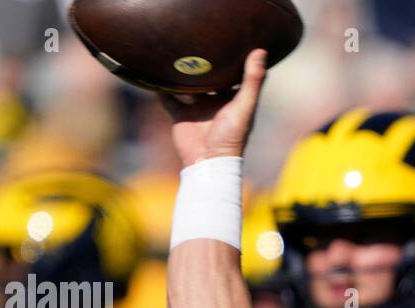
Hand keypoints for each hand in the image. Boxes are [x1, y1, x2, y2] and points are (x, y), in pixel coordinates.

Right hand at [162, 49, 267, 165]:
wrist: (207, 162)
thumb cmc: (231, 137)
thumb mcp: (244, 106)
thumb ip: (252, 81)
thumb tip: (260, 52)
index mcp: (233, 99)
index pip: (233, 75)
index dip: (232, 59)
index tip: (230, 39)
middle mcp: (215, 102)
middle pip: (208, 77)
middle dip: (203, 63)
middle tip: (197, 39)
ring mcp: (197, 108)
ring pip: (187, 85)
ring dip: (181, 72)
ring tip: (173, 50)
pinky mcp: (180, 114)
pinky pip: (168, 98)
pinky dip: (161, 88)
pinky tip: (154, 71)